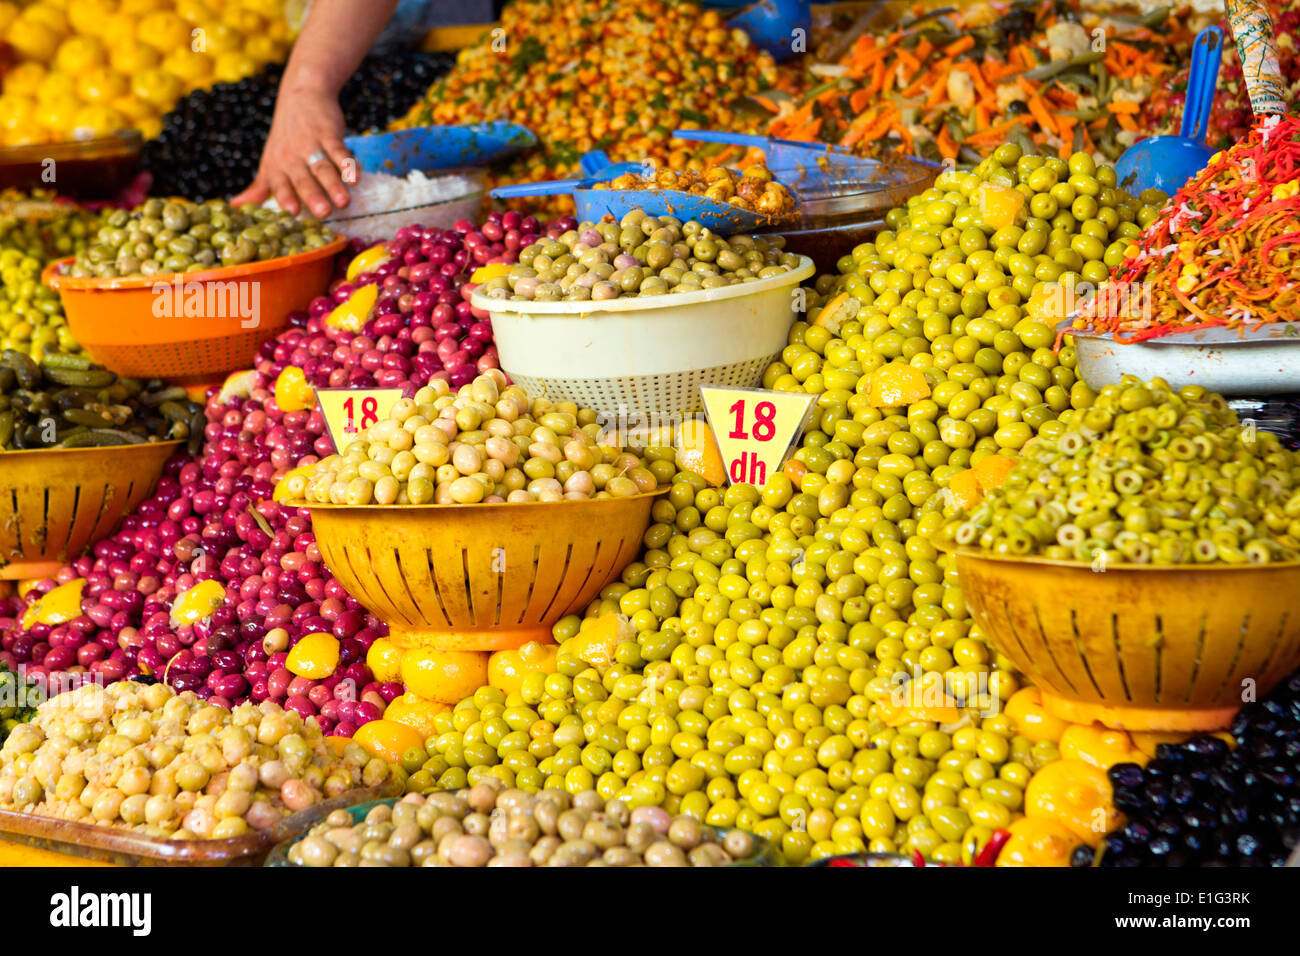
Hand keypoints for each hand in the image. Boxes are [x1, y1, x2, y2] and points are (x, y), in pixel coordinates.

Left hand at [231, 85, 352, 217]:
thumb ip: (259, 187)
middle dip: (313, 196)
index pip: (280, 184)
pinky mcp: (328, 133)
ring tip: (344, 202)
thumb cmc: (286, 136)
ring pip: (322, 167)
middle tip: (324, 213)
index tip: (292, 212)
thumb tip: (235, 206)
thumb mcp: (270, 161)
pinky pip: (338, 150)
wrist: (301, 95)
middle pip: (303, 179)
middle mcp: (292, 157)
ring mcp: (310, 144)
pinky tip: (355, 177)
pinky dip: (348, 164)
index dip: (286, 197)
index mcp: (277, 167)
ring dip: (334, 184)